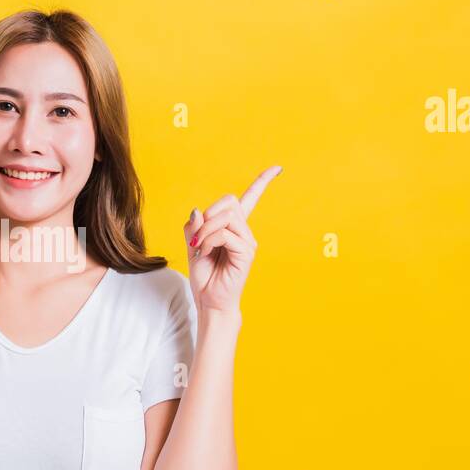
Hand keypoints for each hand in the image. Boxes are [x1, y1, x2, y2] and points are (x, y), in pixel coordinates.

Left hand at [184, 166, 281, 313]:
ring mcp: (248, 242)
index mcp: (233, 228)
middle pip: (229, 201)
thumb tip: (198, 210)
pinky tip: (203, 254)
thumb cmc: (204, 275)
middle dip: (208, 215)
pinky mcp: (246, 253)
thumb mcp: (192, 245)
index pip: (250, 199)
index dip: (263, 182)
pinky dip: (208, 241)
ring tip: (199, 249)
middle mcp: (244, 232)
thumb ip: (194, 227)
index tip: (278, 167)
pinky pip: (224, 235)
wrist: (209, 301)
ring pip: (225, 217)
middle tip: (196, 238)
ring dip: (205, 231)